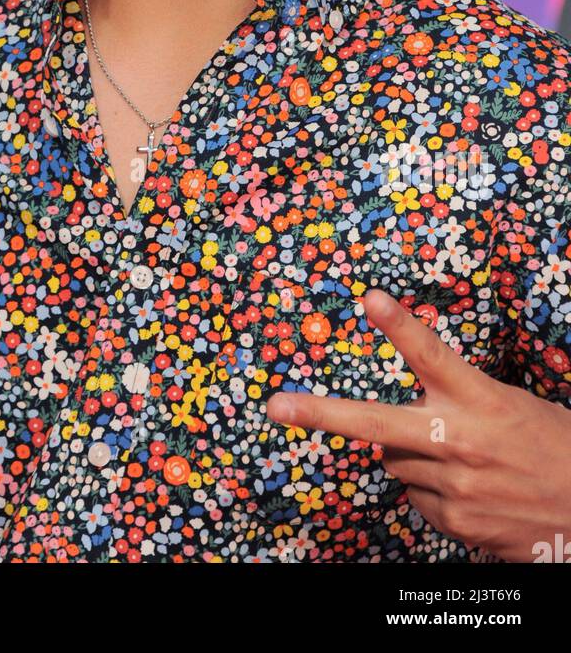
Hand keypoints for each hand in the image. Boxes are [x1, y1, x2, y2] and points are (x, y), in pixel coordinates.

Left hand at [266, 287, 570, 561]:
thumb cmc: (553, 448)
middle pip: (376, 422)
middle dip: (321, 414)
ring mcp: (455, 485)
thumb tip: (410, 415)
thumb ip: (459, 401)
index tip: (371, 299)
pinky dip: (431, 492)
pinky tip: (469, 489)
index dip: (400, 326)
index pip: (433, 354)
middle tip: (277, 406)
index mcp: (480, 398)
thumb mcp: (510, 404)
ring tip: (459, 458)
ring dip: (409, 456)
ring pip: (393, 461)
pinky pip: (416, 498)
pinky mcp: (457, 521)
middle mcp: (460, 439)